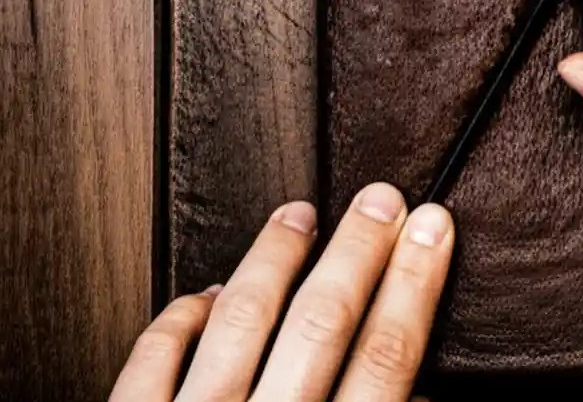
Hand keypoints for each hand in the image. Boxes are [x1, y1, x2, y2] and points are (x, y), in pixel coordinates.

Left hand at [110, 183, 452, 400]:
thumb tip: (420, 391)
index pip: (386, 357)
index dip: (413, 285)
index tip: (430, 231)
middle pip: (321, 324)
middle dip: (357, 252)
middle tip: (380, 199)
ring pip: (240, 322)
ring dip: (275, 260)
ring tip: (297, 215)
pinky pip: (153, 362)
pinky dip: (183, 320)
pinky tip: (208, 292)